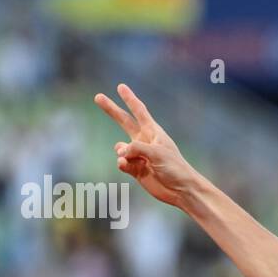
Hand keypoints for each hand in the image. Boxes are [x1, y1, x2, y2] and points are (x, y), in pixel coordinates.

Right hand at [94, 84, 197, 207]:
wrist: (180, 190)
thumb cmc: (174, 168)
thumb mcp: (157, 153)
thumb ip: (136, 148)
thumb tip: (119, 151)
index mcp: (153, 132)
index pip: (139, 111)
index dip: (129, 98)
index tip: (121, 86)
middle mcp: (144, 141)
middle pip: (124, 121)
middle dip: (111, 109)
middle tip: (97, 97)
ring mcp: (138, 155)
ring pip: (119, 147)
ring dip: (122, 152)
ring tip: (132, 159)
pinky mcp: (135, 168)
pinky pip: (121, 162)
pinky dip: (122, 164)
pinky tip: (129, 167)